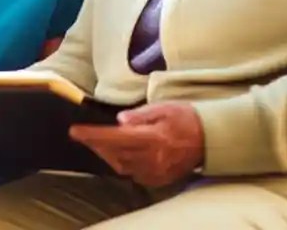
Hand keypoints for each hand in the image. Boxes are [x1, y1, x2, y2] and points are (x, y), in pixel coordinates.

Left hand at [69, 102, 204, 187]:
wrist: (211, 138)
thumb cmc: (187, 118)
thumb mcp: (164, 107)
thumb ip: (140, 115)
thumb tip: (119, 121)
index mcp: (153, 138)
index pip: (115, 138)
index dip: (92, 135)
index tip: (75, 131)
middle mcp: (153, 158)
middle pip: (115, 154)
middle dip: (96, 144)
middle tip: (83, 135)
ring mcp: (157, 171)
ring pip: (122, 166)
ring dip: (108, 155)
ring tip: (99, 143)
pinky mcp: (160, 179)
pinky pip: (134, 174)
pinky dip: (123, 163)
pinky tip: (119, 153)